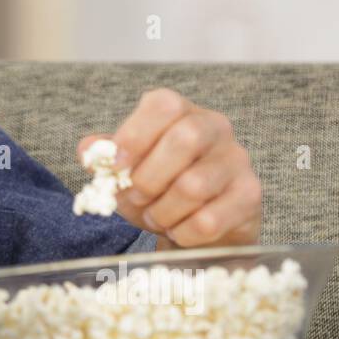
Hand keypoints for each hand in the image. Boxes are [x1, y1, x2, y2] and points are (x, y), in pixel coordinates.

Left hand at [77, 88, 261, 248]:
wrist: (199, 226)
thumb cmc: (159, 188)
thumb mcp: (127, 168)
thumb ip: (104, 156)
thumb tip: (89, 150)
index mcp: (180, 111)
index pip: (163, 105)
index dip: (134, 135)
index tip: (115, 166)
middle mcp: (215, 127)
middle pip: (184, 139)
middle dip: (148, 179)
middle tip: (135, 199)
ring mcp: (237, 160)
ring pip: (194, 185)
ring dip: (162, 211)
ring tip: (155, 217)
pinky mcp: (249, 195)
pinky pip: (209, 219)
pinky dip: (182, 233)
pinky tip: (177, 231)